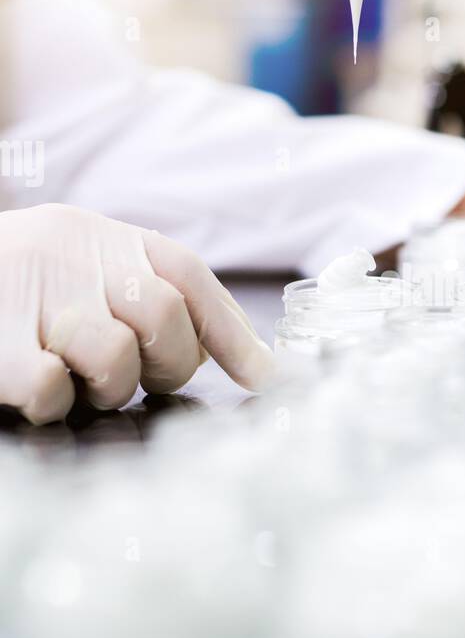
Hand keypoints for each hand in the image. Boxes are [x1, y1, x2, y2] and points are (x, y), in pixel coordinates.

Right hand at [0, 205, 274, 424]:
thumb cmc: (11, 290)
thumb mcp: (78, 272)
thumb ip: (150, 300)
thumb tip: (256, 364)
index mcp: (99, 234)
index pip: (186, 276)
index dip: (233, 333)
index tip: (266, 380)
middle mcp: (71, 250)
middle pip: (164, 316)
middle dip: (165, 363)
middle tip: (133, 379)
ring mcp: (30, 293)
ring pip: (115, 357)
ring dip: (105, 386)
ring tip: (71, 377)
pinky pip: (51, 388)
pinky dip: (52, 402)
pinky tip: (31, 389)